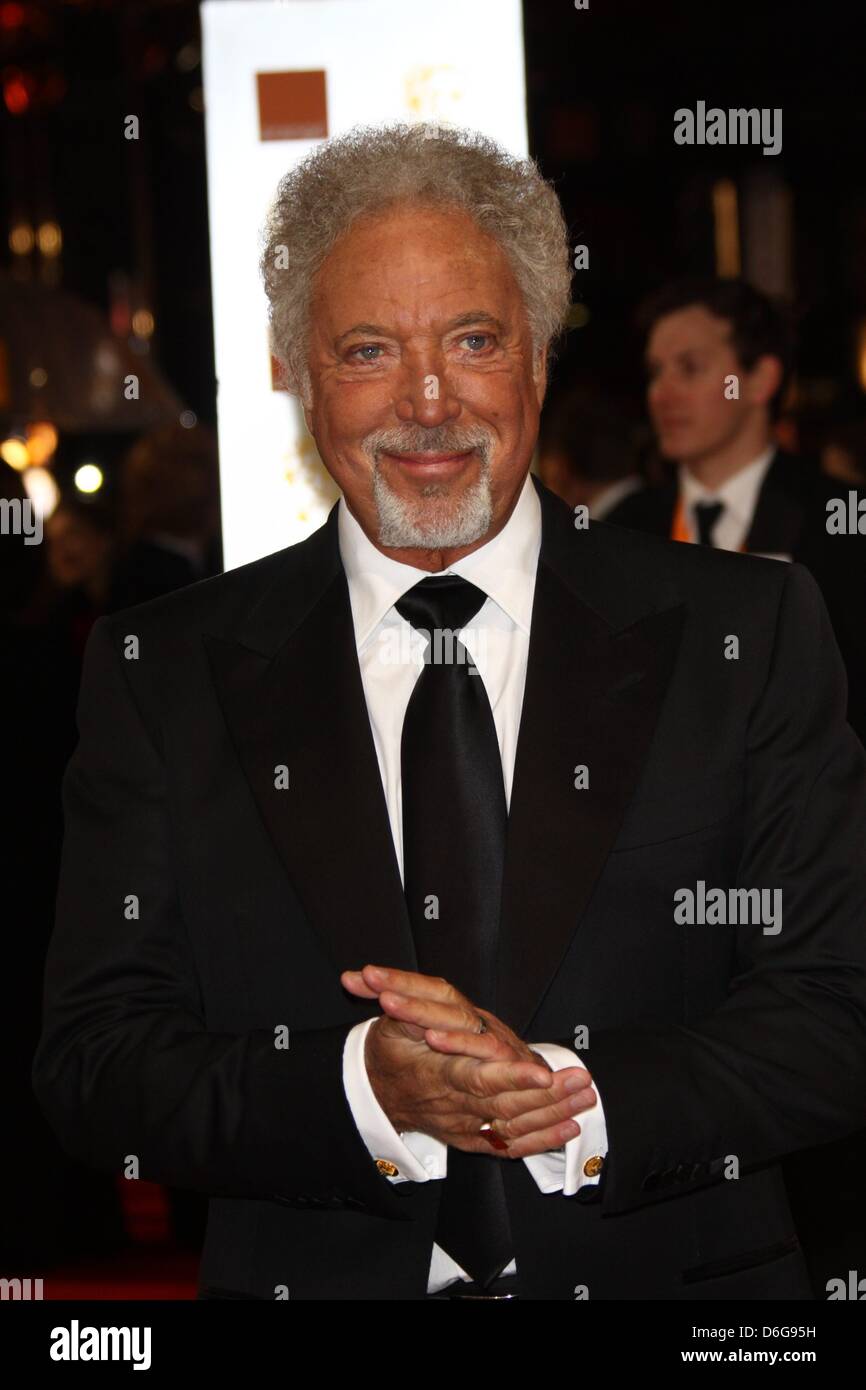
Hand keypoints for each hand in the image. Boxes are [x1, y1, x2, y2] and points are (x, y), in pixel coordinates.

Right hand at [341, 964, 596, 1158]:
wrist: (375, 1093)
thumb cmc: (388, 1051)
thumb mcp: (391, 1022)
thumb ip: (410, 1007)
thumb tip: (397, 993)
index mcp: (436, 1071)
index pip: (476, 1076)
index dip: (510, 1076)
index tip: (541, 1072)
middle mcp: (453, 1102)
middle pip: (505, 1105)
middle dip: (547, 1096)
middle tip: (580, 1081)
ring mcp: (463, 1124)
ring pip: (512, 1125)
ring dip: (552, 1114)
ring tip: (584, 1097)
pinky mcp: (470, 1138)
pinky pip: (507, 1145)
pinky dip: (539, 1139)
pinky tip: (568, 1127)